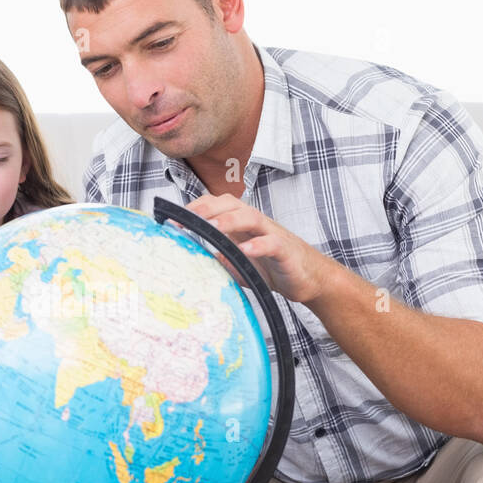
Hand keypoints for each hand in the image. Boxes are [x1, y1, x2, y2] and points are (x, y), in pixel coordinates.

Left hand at [183, 194, 332, 304]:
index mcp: (242, 224)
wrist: (309, 279)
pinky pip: (272, 243)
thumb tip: (195, 256)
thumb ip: (219, 258)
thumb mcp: (239, 264)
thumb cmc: (272, 268)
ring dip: (230, 220)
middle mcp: (256, 223)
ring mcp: (272, 234)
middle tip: (186, 218)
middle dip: (207, 208)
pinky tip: (246, 251)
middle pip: (231, 203)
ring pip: (251, 217)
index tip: (173, 218)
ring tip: (213, 227)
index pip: (217, 205)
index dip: (196, 208)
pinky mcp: (286, 250)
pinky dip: (259, 245)